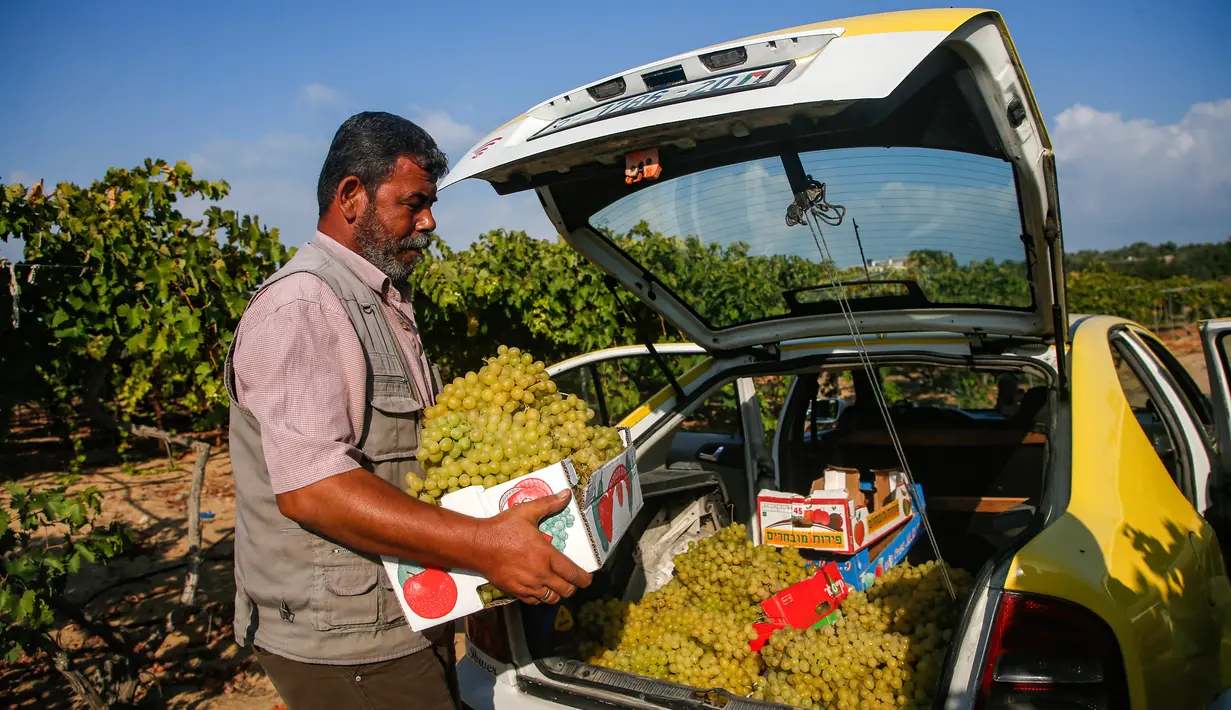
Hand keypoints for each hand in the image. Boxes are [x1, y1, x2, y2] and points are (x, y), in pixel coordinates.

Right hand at [471, 489, 591, 604]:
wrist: (478, 545)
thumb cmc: (503, 528)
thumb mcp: (526, 512)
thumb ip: (548, 504)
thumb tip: (566, 494)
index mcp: (546, 555)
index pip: (572, 573)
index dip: (583, 579)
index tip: (588, 579)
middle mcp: (539, 574)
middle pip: (565, 590)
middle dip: (573, 587)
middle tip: (573, 581)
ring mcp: (527, 585)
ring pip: (551, 599)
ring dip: (557, 594)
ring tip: (558, 586)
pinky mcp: (515, 591)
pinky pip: (534, 601)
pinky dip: (541, 598)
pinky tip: (540, 589)